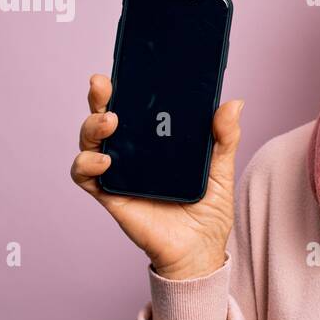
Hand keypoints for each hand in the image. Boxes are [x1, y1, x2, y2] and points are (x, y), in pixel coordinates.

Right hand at [70, 74, 243, 280]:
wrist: (200, 251)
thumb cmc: (208, 210)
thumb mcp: (221, 169)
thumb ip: (224, 138)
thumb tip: (233, 102)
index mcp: (156, 140)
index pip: (135, 106)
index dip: (124, 86)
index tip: (123, 68)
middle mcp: (133, 152)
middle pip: (105, 117)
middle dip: (100, 98)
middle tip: (103, 84)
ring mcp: (119, 172)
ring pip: (90, 142)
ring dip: (92, 127)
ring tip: (109, 122)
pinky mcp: (110, 195)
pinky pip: (85, 176)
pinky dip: (87, 165)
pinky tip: (103, 162)